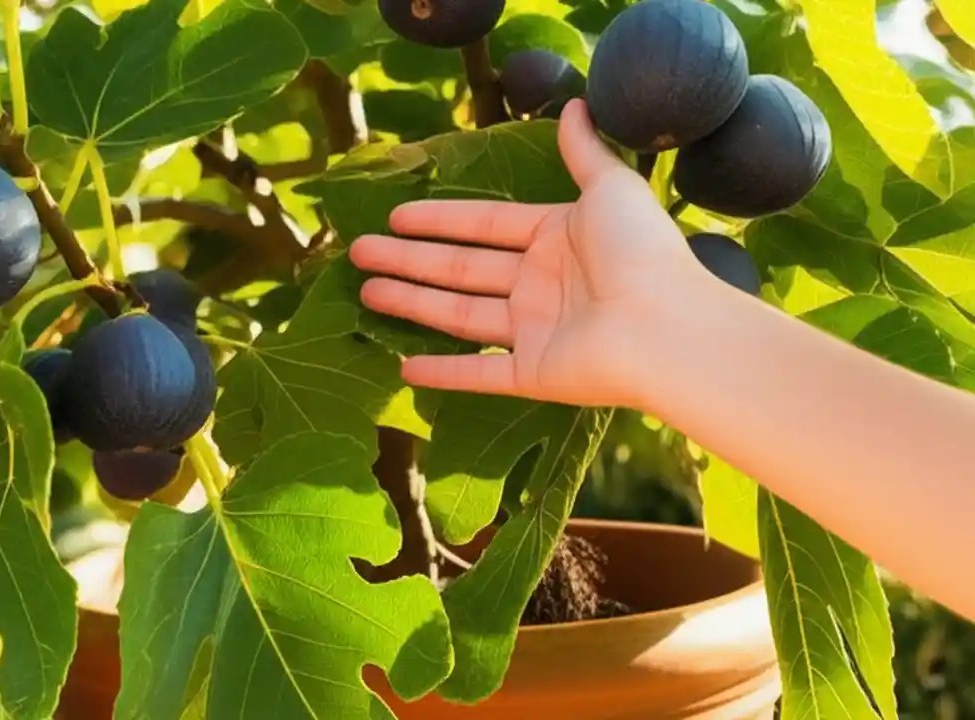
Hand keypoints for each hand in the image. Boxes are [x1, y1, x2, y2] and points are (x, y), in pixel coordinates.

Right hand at [350, 99, 706, 408]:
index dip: (439, 220)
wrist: (664, 325)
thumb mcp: (610, 189)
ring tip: (364, 291)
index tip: (395, 217)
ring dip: (411, 303)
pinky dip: (443, 374)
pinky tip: (403, 368)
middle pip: (460, 269)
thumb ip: (585, 152)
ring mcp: (534, 332)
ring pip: (458, 316)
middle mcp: (540, 285)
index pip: (485, 226)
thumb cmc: (640, 252)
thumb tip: (576, 104)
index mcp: (557, 240)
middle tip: (358, 252)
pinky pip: (480, 374)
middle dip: (407, 260)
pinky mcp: (534, 374)